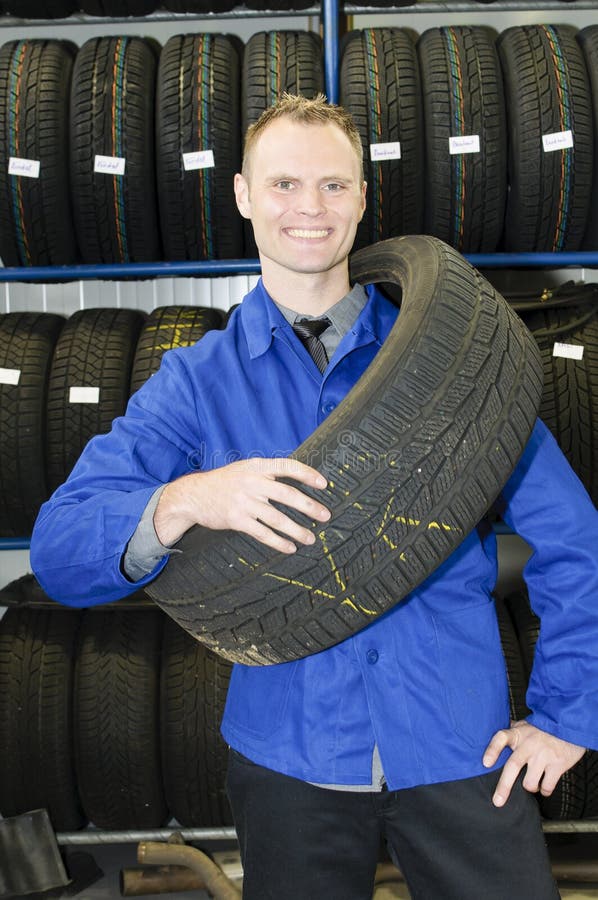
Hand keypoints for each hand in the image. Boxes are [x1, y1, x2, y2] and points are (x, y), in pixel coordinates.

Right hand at [154, 457, 330, 551]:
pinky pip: (263, 533)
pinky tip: (290, 547)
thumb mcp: (244, 469)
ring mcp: (244, 502)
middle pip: (287, 495)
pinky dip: (279, 542)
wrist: (193, 495)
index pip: (287, 467)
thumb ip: (266, 473)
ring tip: (311, 537)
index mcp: (256, 466)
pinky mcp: (237, 520)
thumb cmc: (224, 483)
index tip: (324, 484)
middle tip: (325, 515)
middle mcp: (252, 482)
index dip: (307, 474)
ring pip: (277, 518)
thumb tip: (296, 481)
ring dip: (297, 530)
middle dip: (309, 506)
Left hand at [483, 720, 585, 806]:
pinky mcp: (558, 764)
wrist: (567, 725)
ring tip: (532, 783)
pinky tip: (544, 786)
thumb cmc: (541, 728)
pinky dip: (544, 790)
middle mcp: (529, 744)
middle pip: (513, 766)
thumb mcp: (524, 726)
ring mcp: (544, 755)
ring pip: (530, 782)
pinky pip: (547, 786)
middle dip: (504, 786)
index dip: (492, 750)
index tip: (485, 763)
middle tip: (497, 801)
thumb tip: (490, 735)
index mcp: (518, 734)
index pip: (501, 738)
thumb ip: (510, 732)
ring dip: (530, 788)